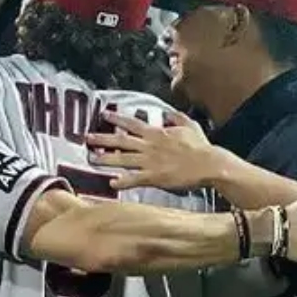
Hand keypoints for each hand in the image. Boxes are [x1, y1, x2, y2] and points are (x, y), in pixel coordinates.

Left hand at [87, 111, 221, 191]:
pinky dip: (123, 181)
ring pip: (123, 159)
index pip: (132, 124)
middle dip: (102, 139)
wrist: (209, 164)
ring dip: (105, 160)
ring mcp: (150, 161)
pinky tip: (112, 183)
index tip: (103, 115)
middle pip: (121, 141)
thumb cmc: (201, 147)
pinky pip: (135, 179)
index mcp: (156, 133)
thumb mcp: (190, 126)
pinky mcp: (154, 177)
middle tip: (87, 138)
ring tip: (91, 160)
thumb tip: (169, 113)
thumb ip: (177, 118)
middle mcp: (149, 146)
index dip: (116, 119)